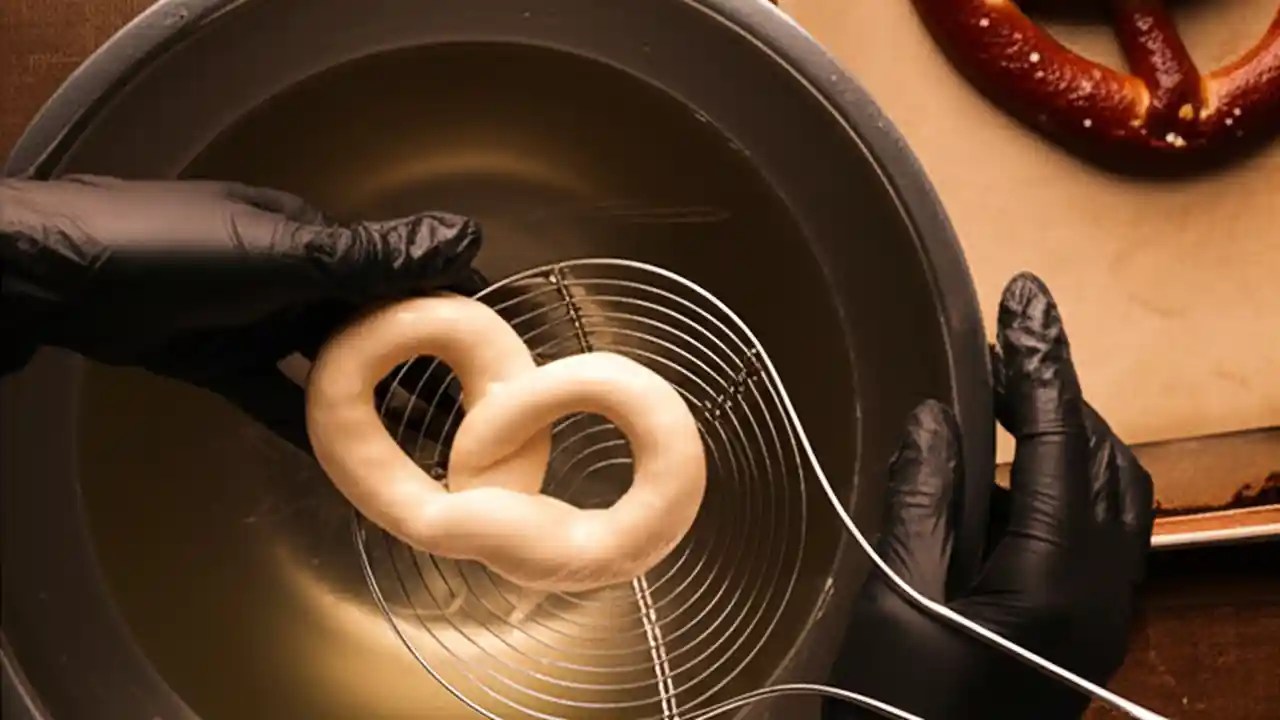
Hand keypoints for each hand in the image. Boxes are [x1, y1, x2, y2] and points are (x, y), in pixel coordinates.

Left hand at [0, 175, 482, 449]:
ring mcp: (252, 319)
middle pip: (364, 322)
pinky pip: (275, 395)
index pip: (393, 271)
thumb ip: (372, 257)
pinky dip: (308, 421)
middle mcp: (289, 276)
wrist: (57, 279)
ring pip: (326, 365)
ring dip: (367, 397)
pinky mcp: (218, 360)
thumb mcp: (283, 256)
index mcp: (309, 238)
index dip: (442, 304)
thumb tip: (464, 233)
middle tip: (463, 406)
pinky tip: (346, 456)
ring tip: (419, 437)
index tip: (490, 345)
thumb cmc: (175, 252)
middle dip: (412, 360)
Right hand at [824, 273, 1153, 718]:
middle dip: (1059, 394)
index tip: (1026, 297)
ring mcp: (1099, 617)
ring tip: (998, 400)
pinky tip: (994, 483)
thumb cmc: (897, 710)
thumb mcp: (897, 598)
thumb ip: (922, 499)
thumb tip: (939, 417)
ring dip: (1064, 438)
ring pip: (1110, 496)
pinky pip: (1093, 534)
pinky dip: (1058, 486)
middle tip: (1003, 345)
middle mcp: (1101, 597)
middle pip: (1106, 461)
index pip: (1066, 440)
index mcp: (1059, 584)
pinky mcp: (1081, 630)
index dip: (1043, 360)